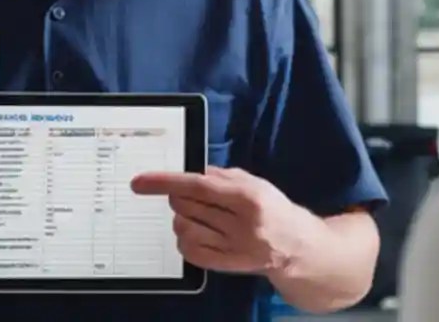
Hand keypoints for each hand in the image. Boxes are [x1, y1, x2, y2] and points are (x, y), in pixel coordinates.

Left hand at [131, 165, 320, 275]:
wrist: (297, 247)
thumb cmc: (275, 210)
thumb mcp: (257, 183)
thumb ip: (225, 176)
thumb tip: (196, 172)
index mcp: (247, 197)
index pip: (197, 186)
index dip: (165, 182)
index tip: (141, 182)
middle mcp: (240, 223)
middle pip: (186, 207)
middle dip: (178, 198)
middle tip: (186, 196)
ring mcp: (232, 247)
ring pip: (185, 229)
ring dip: (181, 219)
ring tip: (193, 216)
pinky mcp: (227, 265)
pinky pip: (191, 253)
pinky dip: (184, 240)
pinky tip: (193, 233)